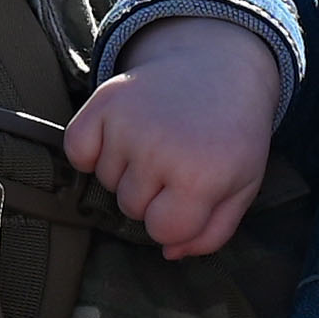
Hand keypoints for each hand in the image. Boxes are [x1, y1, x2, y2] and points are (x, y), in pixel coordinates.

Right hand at [62, 15, 281, 258]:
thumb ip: (211, 231)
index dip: (175, 219)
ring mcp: (129, 123)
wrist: (219, 64)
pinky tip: (123, 134)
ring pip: (107, 181)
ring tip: (158, 138)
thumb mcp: (241, 186)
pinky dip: (92, 150)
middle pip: (131, 207)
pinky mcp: (103, 101)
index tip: (191, 195)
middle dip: (153, 194)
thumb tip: (169, 252)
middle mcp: (161, 150)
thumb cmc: (231, 135)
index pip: (162, 230)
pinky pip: (77, 151)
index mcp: (203, 176)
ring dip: (127, 169)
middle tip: (178, 159)